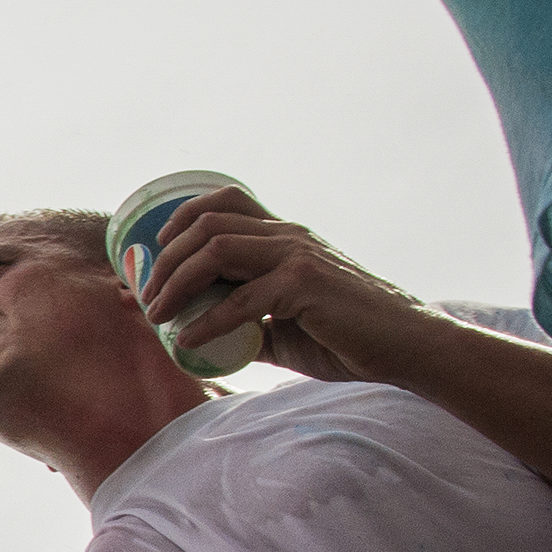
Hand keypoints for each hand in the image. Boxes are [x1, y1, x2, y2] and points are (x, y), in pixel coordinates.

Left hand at [137, 189, 441, 384]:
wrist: (406, 349)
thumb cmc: (348, 339)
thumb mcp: (286, 328)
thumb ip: (247, 325)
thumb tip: (199, 339)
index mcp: (285, 237)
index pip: (226, 201)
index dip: (181, 219)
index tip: (153, 253)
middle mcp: (289, 236)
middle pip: (207, 224)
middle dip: (164, 259)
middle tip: (144, 298)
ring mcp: (298, 256)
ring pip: (216, 249)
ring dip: (176, 283)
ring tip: (156, 316)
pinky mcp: (306, 284)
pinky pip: (241, 300)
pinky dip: (206, 322)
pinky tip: (187, 342)